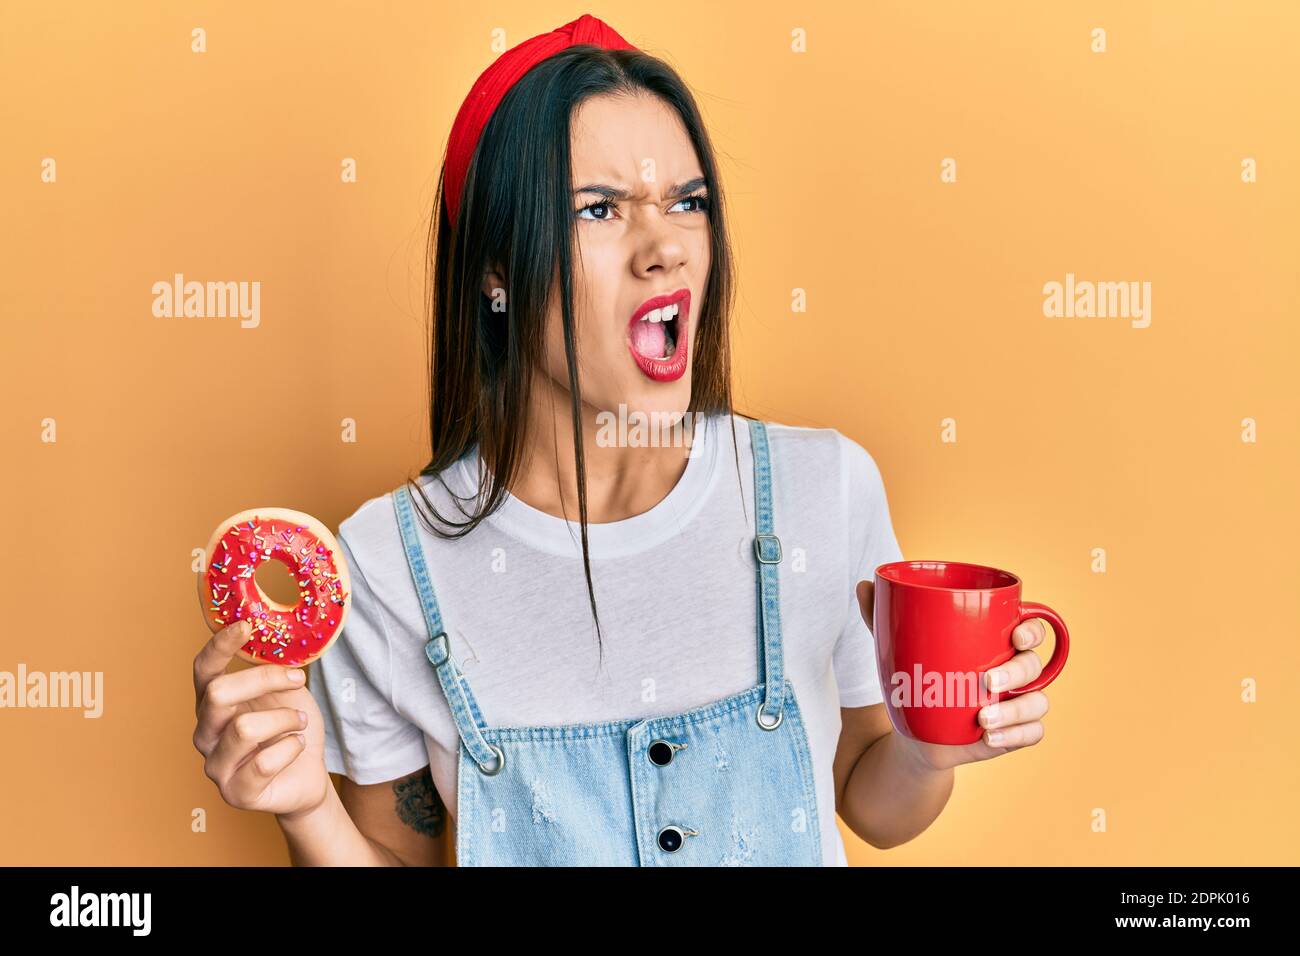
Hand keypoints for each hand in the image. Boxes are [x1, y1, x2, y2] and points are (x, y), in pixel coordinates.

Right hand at [192, 619, 330, 819]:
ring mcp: (216, 765)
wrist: (309, 774)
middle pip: (219, 693)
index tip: (247, 625)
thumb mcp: (286, 690)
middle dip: (265, 680)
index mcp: (212, 703)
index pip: (204, 670)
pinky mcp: (235, 793)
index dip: (220, 646)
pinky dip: (292, 747)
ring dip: (286, 718)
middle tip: (298, 679)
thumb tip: (275, 635)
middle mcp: (205, 733)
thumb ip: (273, 668)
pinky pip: (264, 762)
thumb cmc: (291, 727)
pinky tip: (297, 746)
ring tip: (299, 722)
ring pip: (244, 728)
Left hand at [856, 580, 1051, 773]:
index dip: (1032, 630)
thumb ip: (883, 618)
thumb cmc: (916, 678)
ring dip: (1015, 710)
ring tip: (983, 719)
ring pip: (1037, 702)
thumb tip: (863, 585)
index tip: (1014, 636)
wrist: (914, 730)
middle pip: (1033, 664)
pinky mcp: (1014, 733)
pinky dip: (1016, 735)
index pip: (1030, 628)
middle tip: (987, 681)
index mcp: (994, 642)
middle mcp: (1013, 670)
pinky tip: (990, 737)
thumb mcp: (897, 648)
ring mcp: (1016, 702)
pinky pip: (1033, 733)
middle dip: (1017, 672)